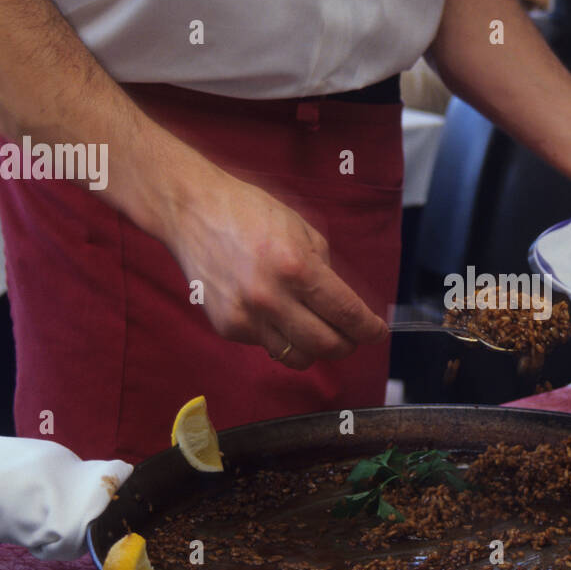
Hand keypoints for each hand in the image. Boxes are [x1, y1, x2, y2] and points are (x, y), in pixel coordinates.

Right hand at [166, 164, 387, 369]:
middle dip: (348, 344)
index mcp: (297, 268)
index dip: (369, 329)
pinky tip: (275, 312)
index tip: (377, 332)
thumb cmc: (250, 213)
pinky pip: (267, 345)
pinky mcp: (228, 327)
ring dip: (314, 348)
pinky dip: (280, 336)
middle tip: (351, 336)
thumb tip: (346, 306)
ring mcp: (247, 316)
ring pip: (297, 357)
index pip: (346, 314)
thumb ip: (327, 270)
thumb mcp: (303, 230)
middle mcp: (272, 298)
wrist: (192, 212)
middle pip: (327, 346)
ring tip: (315, 329)